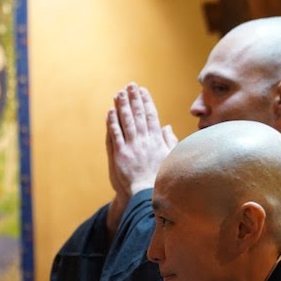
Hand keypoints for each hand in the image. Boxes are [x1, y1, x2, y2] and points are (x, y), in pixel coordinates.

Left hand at [105, 84, 178, 223]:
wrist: (148, 194)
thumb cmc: (161, 178)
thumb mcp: (170, 157)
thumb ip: (168, 140)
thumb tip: (167, 127)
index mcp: (157, 140)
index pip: (151, 116)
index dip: (146, 101)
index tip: (142, 90)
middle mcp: (145, 141)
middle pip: (138, 115)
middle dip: (134, 98)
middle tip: (129, 85)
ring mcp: (132, 147)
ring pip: (127, 122)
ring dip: (122, 106)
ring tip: (119, 94)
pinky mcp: (121, 155)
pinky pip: (116, 135)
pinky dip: (112, 123)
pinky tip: (110, 112)